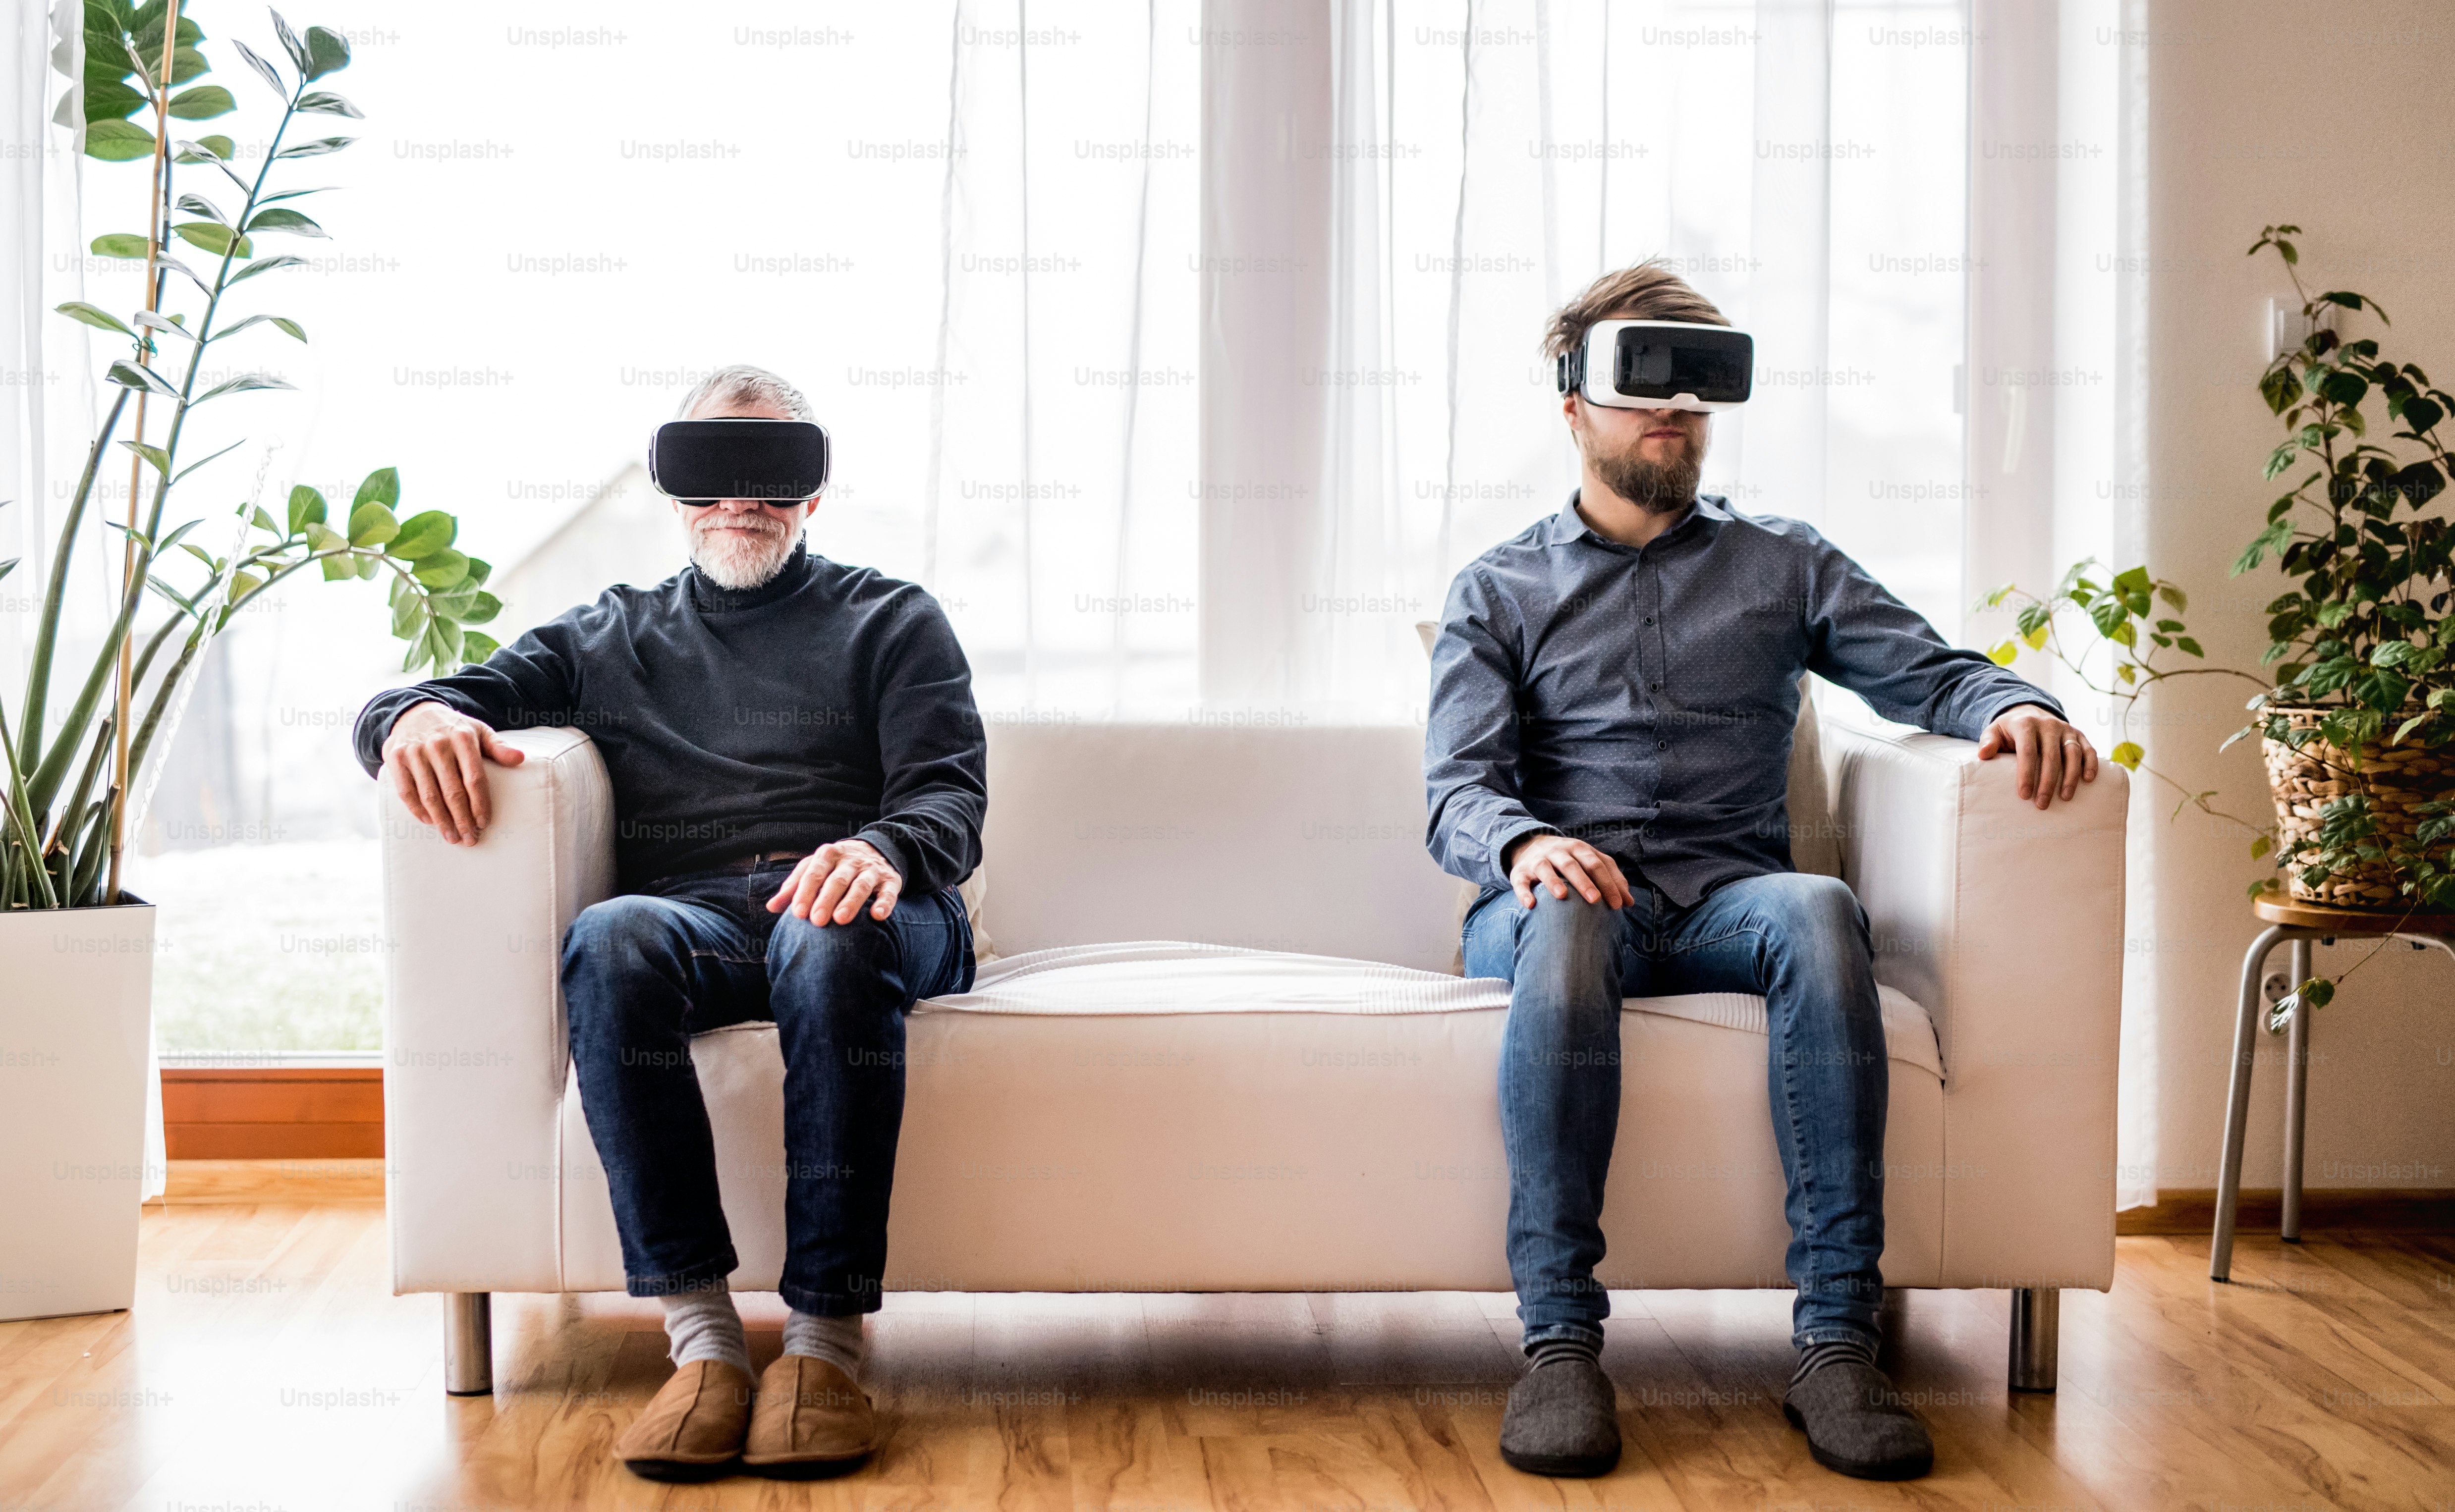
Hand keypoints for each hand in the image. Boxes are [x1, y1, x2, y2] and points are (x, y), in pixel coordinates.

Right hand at [381, 700, 524, 845]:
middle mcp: (437, 744)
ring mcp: (414, 751)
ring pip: (429, 795)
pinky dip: (418, 809)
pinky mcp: (396, 758)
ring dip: (441, 820)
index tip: (484, 823)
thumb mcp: (479, 731)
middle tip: (469, 839)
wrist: (415, 713)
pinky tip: (429, 821)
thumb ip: (498, 747)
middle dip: (462, 819)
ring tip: (451, 837)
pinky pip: (406, 791)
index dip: (480, 804)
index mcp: (462, 739)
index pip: (474, 779)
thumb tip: (520, 759)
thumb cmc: (453, 728)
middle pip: (452, 792)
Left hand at [769, 838, 902, 924]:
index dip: (805, 892)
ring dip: (852, 901)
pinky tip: (878, 916)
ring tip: (841, 919)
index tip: (798, 914)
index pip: (814, 873)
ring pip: (861, 884)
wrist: (875, 849)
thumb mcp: (814, 869)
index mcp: (827, 855)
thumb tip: (771, 907)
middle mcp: (850, 860)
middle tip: (817, 921)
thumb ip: (794, 887)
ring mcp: (871, 869)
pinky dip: (884, 903)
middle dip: (826, 899)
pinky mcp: (890, 880)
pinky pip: (889, 891)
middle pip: (837, 879)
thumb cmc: (835, 867)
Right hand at [1505, 831, 1635, 910]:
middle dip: (1584, 882)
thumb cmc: (1568, 859)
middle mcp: (1558, 851)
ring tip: (1563, 896)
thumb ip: (1610, 877)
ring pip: (1545, 869)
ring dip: (1554, 882)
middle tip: (1596, 900)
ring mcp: (1538, 860)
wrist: (1530, 845)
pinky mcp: (1519, 872)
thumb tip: (1630, 903)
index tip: (1619, 904)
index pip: (1597, 864)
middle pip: (1572, 865)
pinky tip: (1531, 905)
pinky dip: (1524, 893)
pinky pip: (1520, 882)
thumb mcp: (1589, 861)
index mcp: (1579, 849)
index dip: (1609, 883)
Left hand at [1976, 703, 2098, 809]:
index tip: (2024, 795)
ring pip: (2072, 753)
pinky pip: (2088, 749)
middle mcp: (2048, 725)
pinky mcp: (2078, 734)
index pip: (2027, 751)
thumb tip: (1983, 754)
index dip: (2026, 774)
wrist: (2029, 712)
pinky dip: (2091, 763)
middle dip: (2047, 782)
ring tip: (2065, 797)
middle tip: (2042, 804)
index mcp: (2026, 725)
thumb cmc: (2009, 729)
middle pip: (2051, 756)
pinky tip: (2088, 780)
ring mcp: (2065, 729)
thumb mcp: (1994, 731)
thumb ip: (1988, 741)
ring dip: (2070, 777)